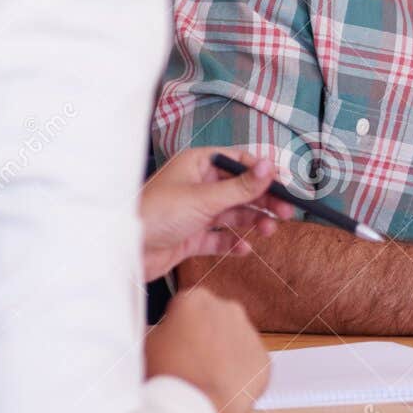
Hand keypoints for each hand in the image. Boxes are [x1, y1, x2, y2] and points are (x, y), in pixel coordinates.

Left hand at [139, 147, 293, 281]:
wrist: (125, 251)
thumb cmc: (156, 214)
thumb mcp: (205, 198)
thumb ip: (241, 186)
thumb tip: (271, 165)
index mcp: (197, 164)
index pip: (239, 161)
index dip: (263, 172)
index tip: (285, 183)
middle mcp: (197, 185)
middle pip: (240, 189)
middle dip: (263, 200)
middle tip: (287, 212)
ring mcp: (194, 212)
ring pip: (233, 213)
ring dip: (253, 221)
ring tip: (270, 230)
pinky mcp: (191, 236)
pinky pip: (219, 238)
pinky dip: (233, 243)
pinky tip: (245, 248)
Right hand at [145, 286, 270, 412]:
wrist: (192, 409)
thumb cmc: (165, 376)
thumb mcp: (147, 344)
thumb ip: (160, 330)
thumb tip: (165, 331)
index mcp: (195, 299)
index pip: (185, 309)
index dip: (176, 329)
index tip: (173, 345)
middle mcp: (228, 309)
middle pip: (214, 321)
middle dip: (204, 337)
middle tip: (188, 364)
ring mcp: (250, 334)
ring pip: (234, 341)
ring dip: (222, 354)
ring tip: (203, 379)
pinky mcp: (264, 360)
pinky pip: (249, 364)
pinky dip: (238, 374)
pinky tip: (220, 388)